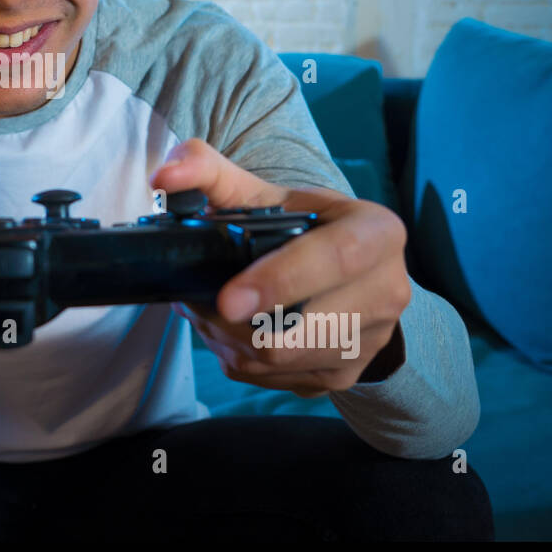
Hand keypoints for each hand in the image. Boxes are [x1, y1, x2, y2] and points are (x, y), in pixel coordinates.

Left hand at [149, 139, 410, 397]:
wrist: (341, 268)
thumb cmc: (299, 224)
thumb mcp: (264, 190)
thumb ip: (209, 170)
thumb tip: (164, 177)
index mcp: (377, 233)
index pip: (336, 259)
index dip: (280, 280)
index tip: (227, 299)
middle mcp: (387, 291)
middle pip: (304, 328)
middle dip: (234, 322)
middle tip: (196, 301)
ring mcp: (370, 341)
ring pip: (284, 360)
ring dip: (230, 341)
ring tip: (208, 312)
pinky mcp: (344, 375)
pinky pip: (277, 380)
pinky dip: (240, 358)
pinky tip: (229, 332)